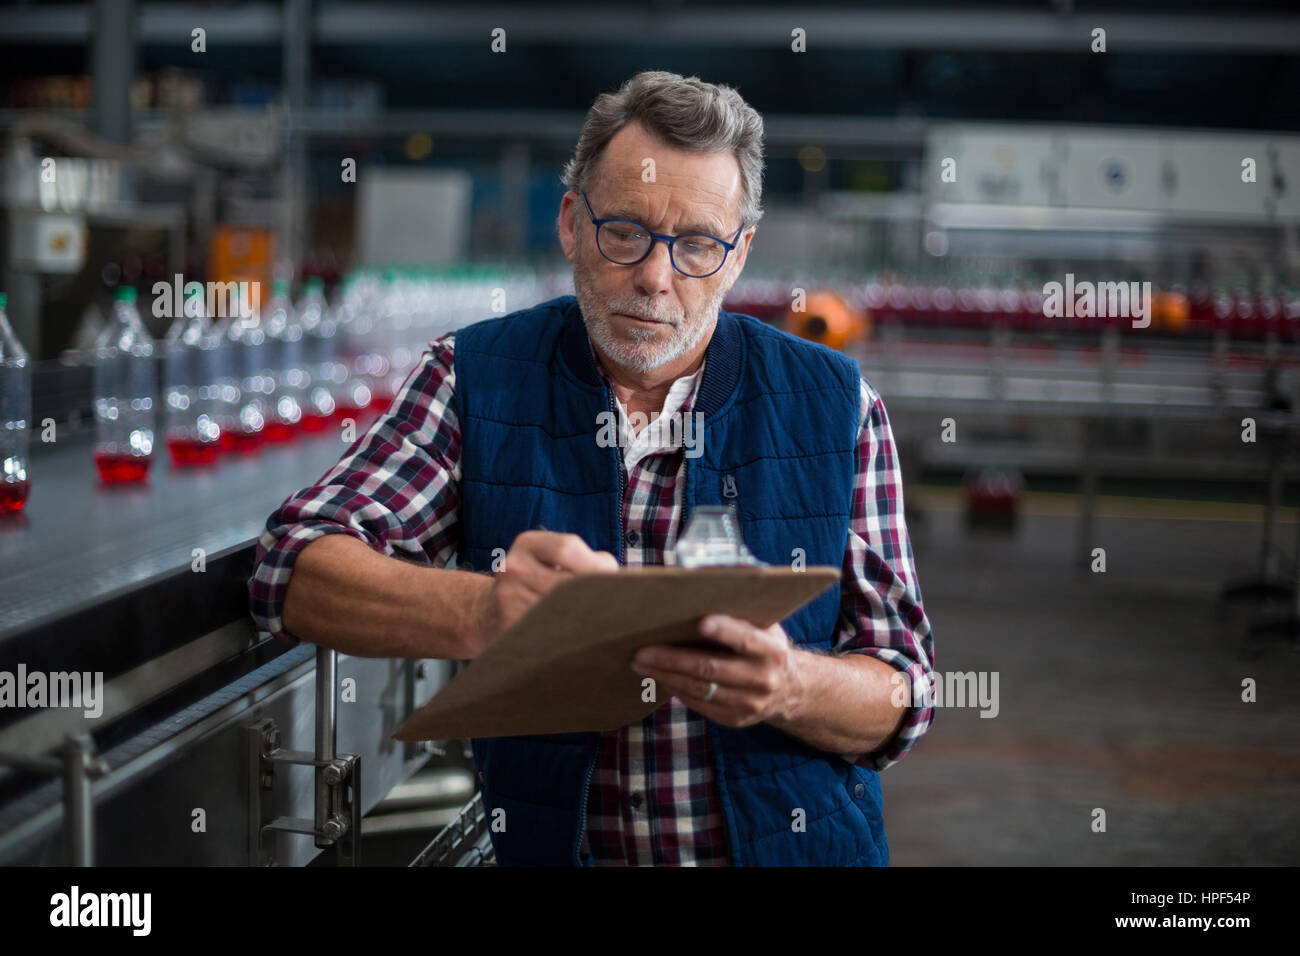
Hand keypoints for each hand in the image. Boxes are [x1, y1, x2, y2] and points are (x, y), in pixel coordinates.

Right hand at [464, 531, 617, 654]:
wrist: (485, 613)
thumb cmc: (535, 583)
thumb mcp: (551, 559)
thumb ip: (587, 561)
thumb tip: (623, 580)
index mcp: (528, 544)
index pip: (567, 548)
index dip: (595, 565)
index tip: (612, 581)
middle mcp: (514, 568)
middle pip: (566, 583)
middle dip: (595, 596)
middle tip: (615, 608)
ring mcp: (507, 599)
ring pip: (560, 611)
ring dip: (585, 619)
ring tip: (600, 625)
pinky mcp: (507, 628)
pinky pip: (546, 633)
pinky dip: (567, 637)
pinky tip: (578, 640)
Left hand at [630, 615, 806, 726]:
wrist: (789, 689)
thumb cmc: (764, 644)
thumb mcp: (764, 624)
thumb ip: (739, 608)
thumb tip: (703, 579)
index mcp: (771, 650)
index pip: (745, 639)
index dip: (724, 631)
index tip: (699, 622)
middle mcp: (762, 679)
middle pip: (711, 668)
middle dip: (672, 659)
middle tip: (641, 651)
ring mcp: (749, 703)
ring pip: (699, 690)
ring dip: (665, 676)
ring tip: (639, 664)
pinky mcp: (735, 719)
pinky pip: (699, 705)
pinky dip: (675, 690)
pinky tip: (657, 677)